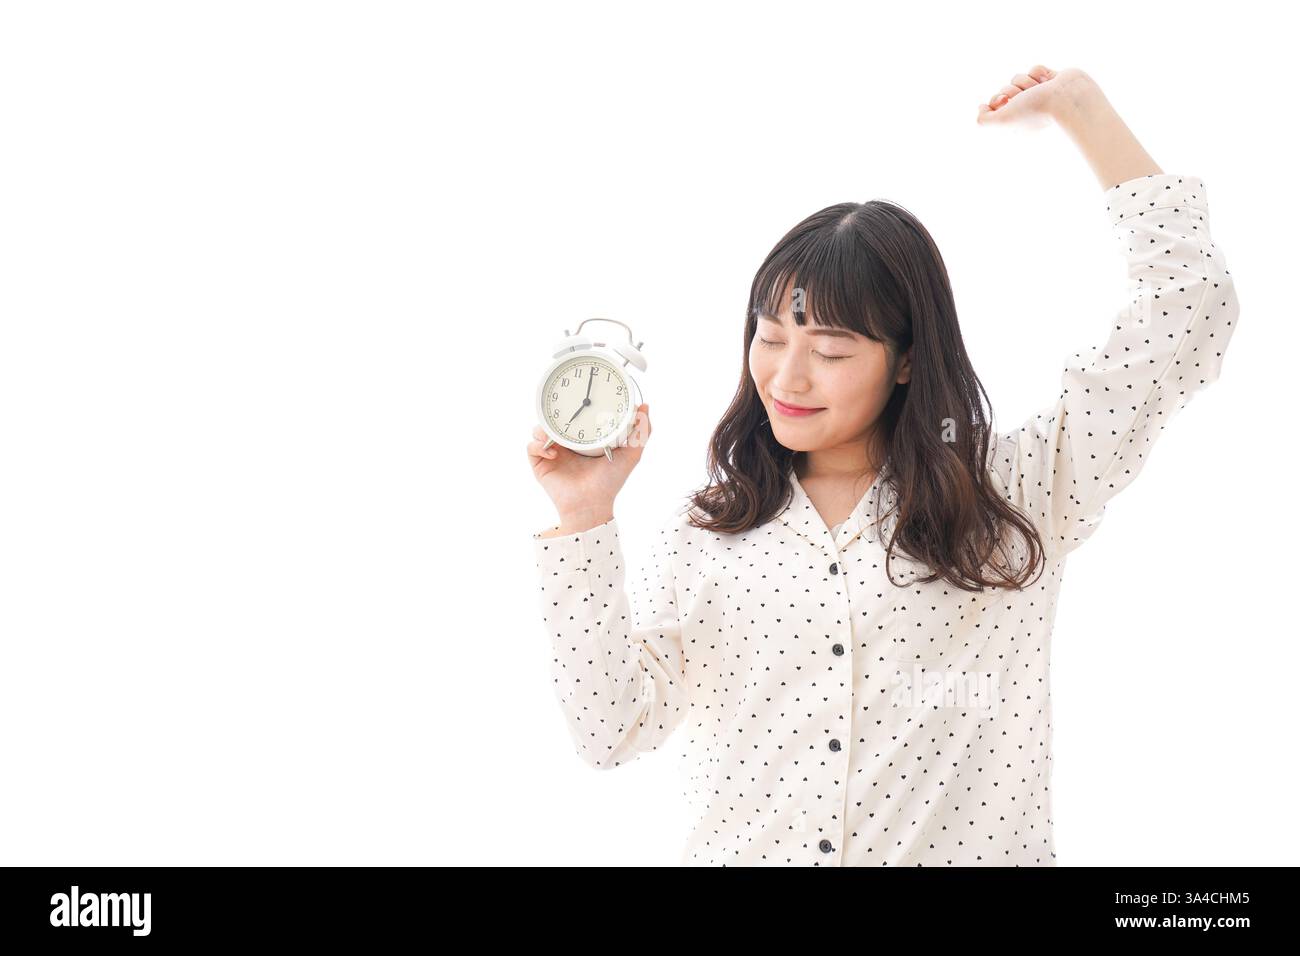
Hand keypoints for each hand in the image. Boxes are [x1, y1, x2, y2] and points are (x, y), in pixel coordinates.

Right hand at [527, 403, 651, 529]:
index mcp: (584, 439)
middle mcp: (567, 444)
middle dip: (554, 414)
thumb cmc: (610, 483)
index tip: (581, 396)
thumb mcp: (630, 455)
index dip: (576, 405)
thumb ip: (641, 433)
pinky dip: (538, 445)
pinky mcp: (541, 464)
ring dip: (543, 428)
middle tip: (562, 412)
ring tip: (555, 435)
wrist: (591, 505)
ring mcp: (552, 454)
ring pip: (539, 430)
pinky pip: (531, 447)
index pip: (576, 416)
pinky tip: (554, 452)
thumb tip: (645, 407)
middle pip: (554, 420)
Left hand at [975, 65, 1087, 128]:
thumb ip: (984, 120)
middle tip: (1025, 97)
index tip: (1004, 101)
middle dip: (1013, 89)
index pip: (995, 104)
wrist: (1068, 98)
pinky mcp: (1052, 81)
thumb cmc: (1035, 110)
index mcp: (1016, 122)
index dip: (997, 99)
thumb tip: (982, 107)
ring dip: (1027, 81)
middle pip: (1006, 89)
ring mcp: (1040, 95)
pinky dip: (1040, 72)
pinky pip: (1035, 69)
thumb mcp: (1002, 120)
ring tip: (1039, 89)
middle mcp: (1027, 110)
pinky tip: (1048, 81)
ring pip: (1019, 78)